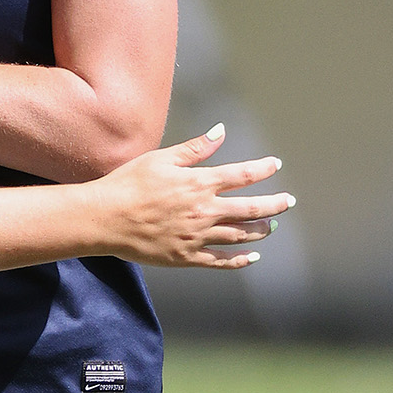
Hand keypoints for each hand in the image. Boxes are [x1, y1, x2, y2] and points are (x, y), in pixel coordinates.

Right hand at [89, 124, 291, 268]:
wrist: (103, 218)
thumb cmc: (127, 184)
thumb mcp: (160, 159)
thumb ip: (194, 148)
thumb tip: (221, 131)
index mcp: (198, 183)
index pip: (242, 175)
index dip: (263, 169)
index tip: (276, 164)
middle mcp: (204, 211)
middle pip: (251, 209)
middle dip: (274, 204)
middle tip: (288, 202)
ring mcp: (197, 237)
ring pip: (240, 235)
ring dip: (260, 230)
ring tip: (271, 226)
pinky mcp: (187, 257)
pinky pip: (222, 261)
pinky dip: (241, 259)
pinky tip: (252, 256)